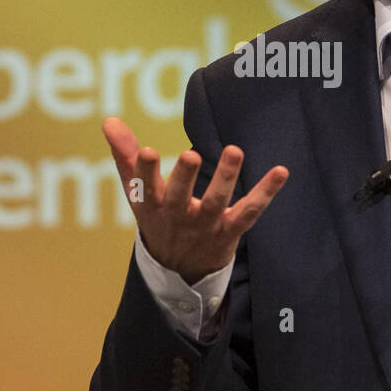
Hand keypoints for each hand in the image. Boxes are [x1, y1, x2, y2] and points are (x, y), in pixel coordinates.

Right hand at [103, 117, 289, 283]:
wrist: (178, 270)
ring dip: (225, 178)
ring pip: (216, 203)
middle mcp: (177, 216)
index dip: (145, 171)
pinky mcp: (230, 231)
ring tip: (234, 151)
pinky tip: (281, 171)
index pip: (145, 187)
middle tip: (190, 154)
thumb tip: (109, 120)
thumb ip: (125, 155)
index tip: (147, 151)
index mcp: (152, 205)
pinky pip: (249, 212)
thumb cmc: (157, 217)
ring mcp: (205, 225)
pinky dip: (266, 193)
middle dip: (184, 177)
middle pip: (179, 198)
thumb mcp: (137, 191)